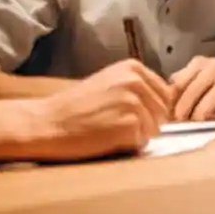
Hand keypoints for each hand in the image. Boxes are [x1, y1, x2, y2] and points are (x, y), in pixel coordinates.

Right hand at [34, 59, 172, 159]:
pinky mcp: (129, 123)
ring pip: (154, 129)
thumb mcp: (109, 83)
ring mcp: (133, 101)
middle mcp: (136, 81)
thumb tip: (165, 105)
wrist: (48, 123)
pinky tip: (106, 138)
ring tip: (108, 129)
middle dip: (145, 124)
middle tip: (114, 123)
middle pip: (163, 113)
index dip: (151, 110)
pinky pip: (141, 142)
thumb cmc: (76, 107)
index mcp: (133, 67)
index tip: (129, 114)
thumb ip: (136, 87)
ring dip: (135, 136)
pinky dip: (127, 145)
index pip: (165, 94)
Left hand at [171, 57, 214, 120]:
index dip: (172, 101)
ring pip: (205, 106)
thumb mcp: (203, 80)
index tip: (169, 115)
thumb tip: (162, 99)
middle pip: (189, 95)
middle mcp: (212, 66)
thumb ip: (184, 84)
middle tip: (180, 124)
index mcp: (199, 63)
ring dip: (200, 119)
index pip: (177, 84)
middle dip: (183, 113)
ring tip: (199, 124)